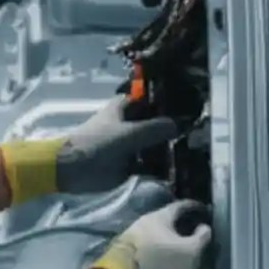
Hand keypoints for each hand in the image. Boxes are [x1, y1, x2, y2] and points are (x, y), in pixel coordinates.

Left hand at [0, 96, 177, 203]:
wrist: (71, 171)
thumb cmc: (95, 145)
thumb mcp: (127, 134)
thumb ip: (154, 129)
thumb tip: (177, 125)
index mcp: (126, 106)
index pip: (153, 98)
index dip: (171, 100)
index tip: (192, 105)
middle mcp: (131, 122)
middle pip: (157, 121)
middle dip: (174, 126)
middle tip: (197, 132)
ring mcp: (131, 142)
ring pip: (156, 142)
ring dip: (170, 147)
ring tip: (193, 151)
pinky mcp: (130, 162)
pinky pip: (151, 161)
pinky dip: (161, 165)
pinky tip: (178, 168)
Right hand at [90, 200, 211, 268]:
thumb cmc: (138, 244)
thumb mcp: (157, 219)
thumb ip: (179, 209)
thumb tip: (193, 204)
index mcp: (194, 250)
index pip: (206, 235)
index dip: (199, 229)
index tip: (192, 227)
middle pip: (204, 256)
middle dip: (196, 250)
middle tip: (181, 246)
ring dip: (190, 268)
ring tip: (173, 262)